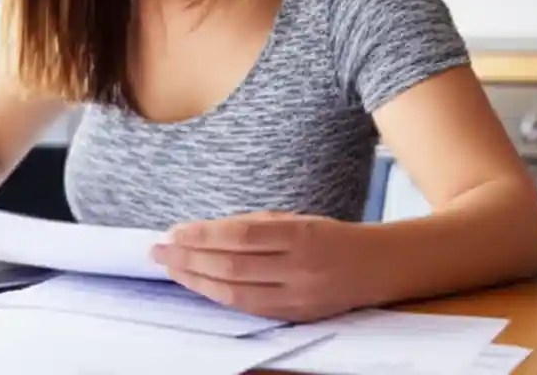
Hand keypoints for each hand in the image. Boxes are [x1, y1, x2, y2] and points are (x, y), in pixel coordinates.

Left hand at [151, 211, 368, 322]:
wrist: (377, 266)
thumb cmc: (328, 236)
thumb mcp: (295, 219)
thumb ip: (252, 226)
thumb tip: (202, 232)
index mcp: (301, 235)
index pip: (241, 237)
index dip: (203, 235)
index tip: (174, 231)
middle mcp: (300, 268)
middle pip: (232, 266)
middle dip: (190, 258)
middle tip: (159, 250)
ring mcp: (298, 296)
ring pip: (236, 293)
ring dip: (196, 281)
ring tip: (171, 268)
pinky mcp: (296, 316)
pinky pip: (249, 309)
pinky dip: (219, 297)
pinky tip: (198, 285)